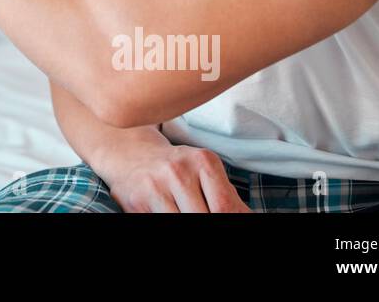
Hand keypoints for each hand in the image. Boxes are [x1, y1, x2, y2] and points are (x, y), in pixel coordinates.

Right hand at [96, 142, 251, 212]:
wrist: (130, 154)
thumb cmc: (176, 168)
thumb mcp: (204, 172)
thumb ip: (226, 195)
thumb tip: (249, 216)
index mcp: (202, 161)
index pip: (225, 206)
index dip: (232, 220)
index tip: (232, 223)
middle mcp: (178, 171)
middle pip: (205, 217)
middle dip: (210, 223)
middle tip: (208, 217)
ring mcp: (155, 186)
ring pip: (182, 222)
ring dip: (187, 223)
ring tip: (187, 212)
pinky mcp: (136, 201)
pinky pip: (161, 222)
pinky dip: (170, 222)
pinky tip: (171, 212)